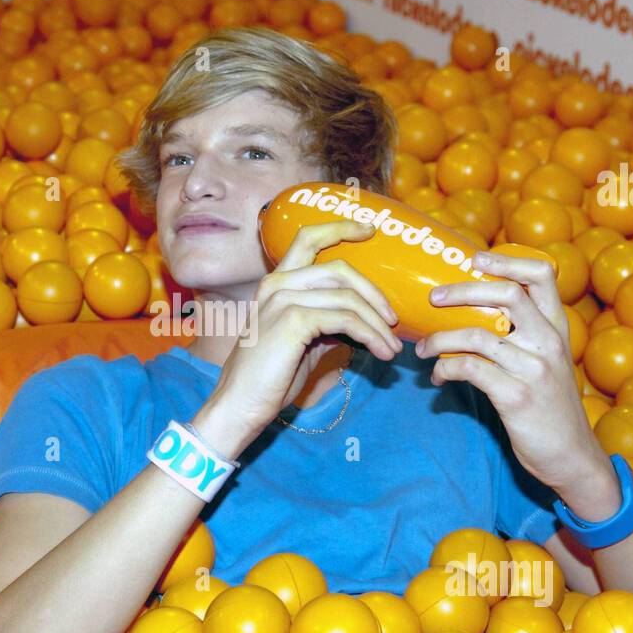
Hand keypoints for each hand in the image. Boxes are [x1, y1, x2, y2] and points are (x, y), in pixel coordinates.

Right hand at [209, 218, 403, 444]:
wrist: (240, 405)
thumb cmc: (268, 378)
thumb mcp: (302, 342)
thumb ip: (326, 322)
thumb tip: (361, 321)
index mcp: (276, 283)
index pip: (308, 239)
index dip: (340, 228)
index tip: (368, 229)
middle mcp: (278, 284)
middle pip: (340, 269)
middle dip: (374, 293)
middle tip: (392, 319)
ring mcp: (284, 299)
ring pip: (348, 298)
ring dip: (377, 324)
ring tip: (392, 348)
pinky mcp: (294, 320)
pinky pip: (346, 320)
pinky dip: (370, 336)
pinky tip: (380, 352)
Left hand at [416, 250, 606, 498]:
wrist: (571, 455)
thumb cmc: (550, 406)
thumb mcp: (547, 362)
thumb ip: (523, 334)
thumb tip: (471, 311)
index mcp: (557, 328)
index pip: (541, 276)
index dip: (506, 261)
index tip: (475, 260)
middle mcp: (548, 343)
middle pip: (506, 294)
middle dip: (461, 290)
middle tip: (433, 298)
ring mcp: (533, 369)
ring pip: (475, 335)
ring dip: (438, 339)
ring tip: (422, 349)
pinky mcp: (515, 397)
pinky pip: (468, 369)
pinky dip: (443, 368)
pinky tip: (437, 377)